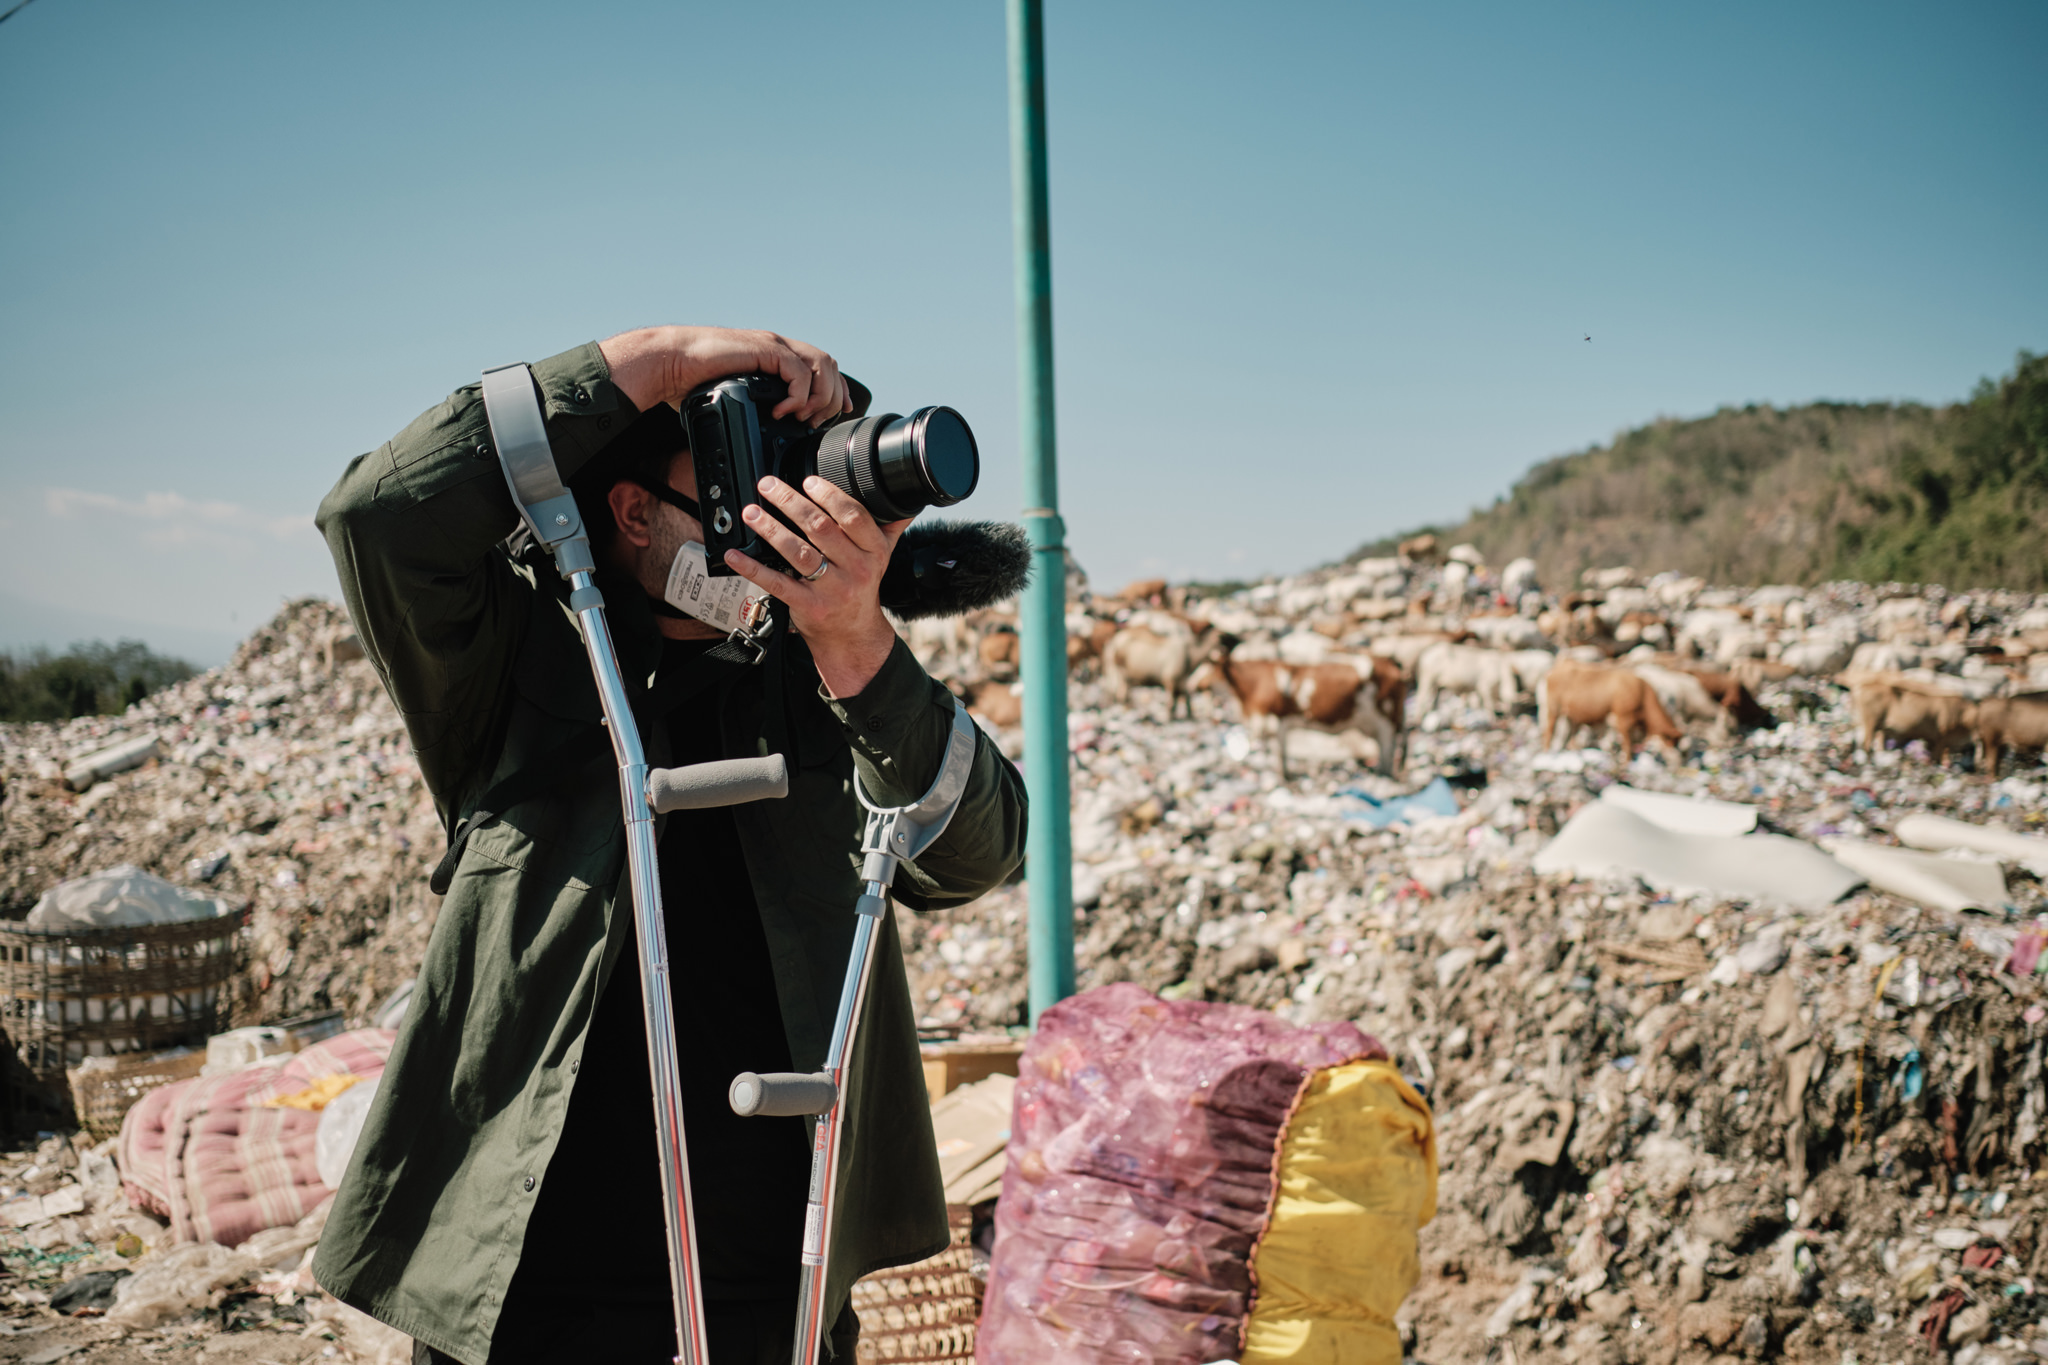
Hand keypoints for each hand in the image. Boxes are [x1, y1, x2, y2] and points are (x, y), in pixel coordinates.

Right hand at [598, 326, 848, 424]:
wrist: (669, 363)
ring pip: (822, 365)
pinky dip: (798, 395)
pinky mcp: (764, 350)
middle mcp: (779, 349)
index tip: (835, 415)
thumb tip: (763, 437)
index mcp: (776, 358)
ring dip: (819, 396)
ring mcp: (773, 347)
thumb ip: (755, 408)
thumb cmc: (692, 382)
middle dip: (832, 397)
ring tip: (801, 418)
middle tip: (816, 422)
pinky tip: (782, 411)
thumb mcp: (735, 399)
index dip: (836, 391)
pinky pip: (799, 371)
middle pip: (829, 366)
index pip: (822, 368)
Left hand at [722, 475, 907, 697]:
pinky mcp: (807, 606)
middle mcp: (855, 570)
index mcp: (874, 552)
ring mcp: (830, 589)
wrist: (853, 635)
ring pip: (797, 552)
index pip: (853, 516)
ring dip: (771, 528)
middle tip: (768, 486)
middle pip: (820, 528)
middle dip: (790, 503)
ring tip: (752, 512)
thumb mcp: (883, 558)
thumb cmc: (862, 590)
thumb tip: (901, 498)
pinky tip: (736, 555)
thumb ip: (889, 527)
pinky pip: (776, 583)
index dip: (829, 496)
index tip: (807, 481)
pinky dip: (753, 567)